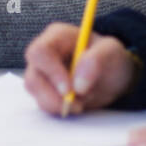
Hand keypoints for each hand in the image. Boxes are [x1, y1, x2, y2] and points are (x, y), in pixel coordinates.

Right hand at [24, 22, 138, 116]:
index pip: (40, 52)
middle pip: (33, 77)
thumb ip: (96, 61)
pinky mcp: (44, 90)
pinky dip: (61, 109)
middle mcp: (44, 54)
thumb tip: (78, 84)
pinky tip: (78, 103)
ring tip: (83, 101)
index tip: (69, 90)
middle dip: (53, 96)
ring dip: (59, 104)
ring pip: (36, 94)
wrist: (113, 75)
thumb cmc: (110, 58)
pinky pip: (43, 104)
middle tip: (78, 104)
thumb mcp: (112, 52)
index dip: (51, 72)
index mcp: (57, 36)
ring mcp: (42, 73)